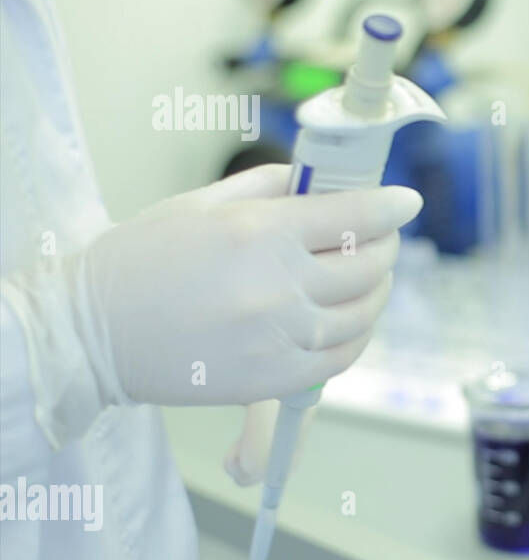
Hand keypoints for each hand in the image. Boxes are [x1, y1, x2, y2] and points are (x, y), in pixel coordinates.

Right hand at [81, 165, 420, 405]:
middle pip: (367, 264)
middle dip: (385, 245)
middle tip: (383, 238)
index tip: (407, 202)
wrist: (92, 332)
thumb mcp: (201, 203)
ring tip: (370, 279)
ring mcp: (279, 336)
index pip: (353, 214)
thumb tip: (322, 180)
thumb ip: (269, 187)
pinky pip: (341, 358)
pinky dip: (357, 336)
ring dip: (377, 291)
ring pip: (363, 313)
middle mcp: (277, 284)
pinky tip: (352, 321)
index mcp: (259, 232)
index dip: (391, 206)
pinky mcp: (272, 379)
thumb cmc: (140, 260)